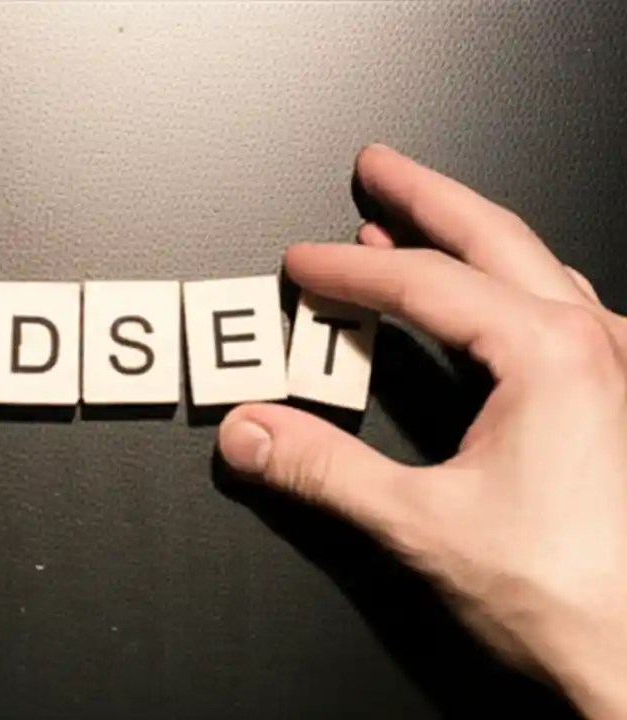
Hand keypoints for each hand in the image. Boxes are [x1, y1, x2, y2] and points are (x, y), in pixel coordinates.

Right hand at [219, 145, 626, 717]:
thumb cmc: (575, 595)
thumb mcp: (422, 525)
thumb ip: (324, 471)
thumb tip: (252, 433)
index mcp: (550, 355)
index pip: (425, 283)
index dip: (350, 271)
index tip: (301, 265)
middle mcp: (594, 348)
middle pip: (495, 239)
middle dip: (427, 197)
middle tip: (378, 166)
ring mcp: (614, 373)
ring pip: (533, 270)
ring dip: (467, 239)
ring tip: (413, 227)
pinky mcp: (614, 405)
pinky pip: (555, 312)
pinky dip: (501, 288)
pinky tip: (486, 304)